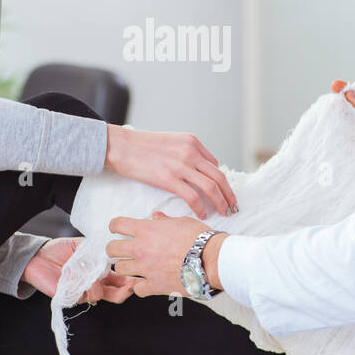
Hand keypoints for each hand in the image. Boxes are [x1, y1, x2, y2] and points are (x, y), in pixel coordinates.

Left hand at [21, 236, 135, 304]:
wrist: (38, 256)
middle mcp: (92, 285)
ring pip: (98, 295)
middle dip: (123, 291)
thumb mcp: (82, 246)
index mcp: (98, 273)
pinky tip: (76, 277)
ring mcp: (81, 293)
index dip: (128, 280)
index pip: (118, 280)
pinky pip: (81, 296)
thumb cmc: (59, 250)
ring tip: (88, 272)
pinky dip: (81, 286)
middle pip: (113, 295)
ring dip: (97, 284)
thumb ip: (97, 250)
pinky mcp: (69, 297)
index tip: (136, 277)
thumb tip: (112, 253)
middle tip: (129, 286)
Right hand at [104, 125, 238, 218]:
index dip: (220, 181)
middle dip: (229, 194)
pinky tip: (202, 214)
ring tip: (223, 212)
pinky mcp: (168, 179)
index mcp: (191, 141)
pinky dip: (200, 207)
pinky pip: (192, 196)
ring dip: (220, 202)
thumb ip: (185, 153)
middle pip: (219, 176)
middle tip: (233, 206)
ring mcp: (180, 165)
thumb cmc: (141, 146)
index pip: (214, 164)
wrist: (120, 146)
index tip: (223, 192)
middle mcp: (190, 152)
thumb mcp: (170, 141)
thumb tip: (196, 170)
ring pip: (210, 187)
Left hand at [106, 211, 211, 297]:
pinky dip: (139, 287)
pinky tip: (145, 283)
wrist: (211, 259)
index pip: (118, 224)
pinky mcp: (154, 285)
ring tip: (132, 267)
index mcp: (147, 230)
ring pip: (120, 269)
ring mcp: (146, 268)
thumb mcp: (181, 222)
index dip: (115, 226)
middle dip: (114, 249)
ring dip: (125, 267)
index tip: (117, 229)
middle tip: (120, 250)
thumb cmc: (200, 239)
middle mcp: (142, 249)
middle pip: (112, 249)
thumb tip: (156, 217)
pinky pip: (137, 289)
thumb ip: (164, 221)